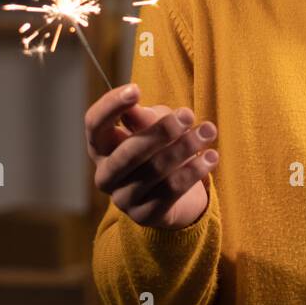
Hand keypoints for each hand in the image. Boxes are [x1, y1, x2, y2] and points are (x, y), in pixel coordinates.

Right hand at [85, 84, 218, 229]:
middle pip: (129, 151)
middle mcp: (105, 174)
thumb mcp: (153, 126)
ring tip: (208, 131)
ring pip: (155, 171)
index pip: (95, 124)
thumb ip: (145, 117)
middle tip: (188, 115)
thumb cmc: (160, 148)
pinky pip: (171, 191)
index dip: (111, 105)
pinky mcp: (145, 215)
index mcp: (101, 147)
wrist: (176, 194)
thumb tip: (134, 107)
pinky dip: (193, 172)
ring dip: (185, 148)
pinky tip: (210, 157)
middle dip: (161, 131)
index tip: (136, 88)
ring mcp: (123, 198)